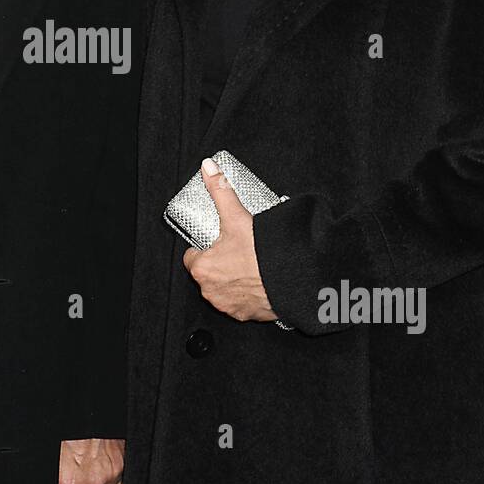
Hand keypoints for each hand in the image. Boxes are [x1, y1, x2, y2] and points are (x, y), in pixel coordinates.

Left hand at [182, 159, 277, 320]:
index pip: (192, 257)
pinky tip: (259, 281)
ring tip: (250, 265)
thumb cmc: (262, 254)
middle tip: (238, 251)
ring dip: (233, 280)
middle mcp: (211, 291)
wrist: (291, 280)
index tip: (218, 243)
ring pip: (224, 289)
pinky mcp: (246, 315)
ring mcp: (228, 305)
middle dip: (220, 263)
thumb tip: (208, 168)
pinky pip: (241, 303)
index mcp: (202, 269)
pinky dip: (248, 294)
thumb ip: (220, 190)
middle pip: (209, 273)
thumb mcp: (237, 216)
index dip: (205, 248)